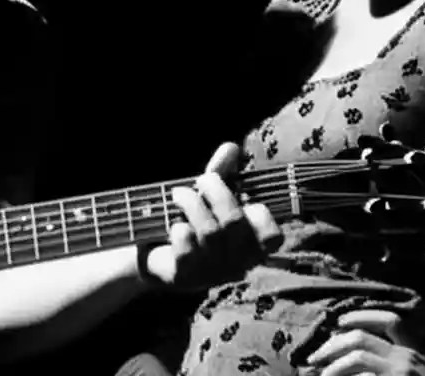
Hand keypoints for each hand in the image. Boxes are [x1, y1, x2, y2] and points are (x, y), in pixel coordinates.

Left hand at [142, 142, 281, 290]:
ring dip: (190, 203)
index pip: (272, 236)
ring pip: (209, 232)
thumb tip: (231, 147)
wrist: (152, 254)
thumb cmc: (191, 221)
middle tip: (201, 180)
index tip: (242, 196)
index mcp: (250, 245)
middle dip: (216, 192)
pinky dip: (178, 229)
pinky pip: (186, 248)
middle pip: (234, 222)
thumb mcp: (208, 196)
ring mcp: (211, 272)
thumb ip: (222, 173)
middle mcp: (235, 263)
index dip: (259, 213)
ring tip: (178, 194)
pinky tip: (173, 224)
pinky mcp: (185, 277)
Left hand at [303, 310, 424, 375]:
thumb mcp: (417, 371)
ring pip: (359, 356)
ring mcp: (401, 373)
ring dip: (334, 366)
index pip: (390, 321)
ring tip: (322, 375)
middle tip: (315, 358)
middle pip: (361, 339)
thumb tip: (353, 353)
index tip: (338, 323)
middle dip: (332, 346)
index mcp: (412, 353)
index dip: (360, 318)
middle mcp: (407, 359)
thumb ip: (393, 362)